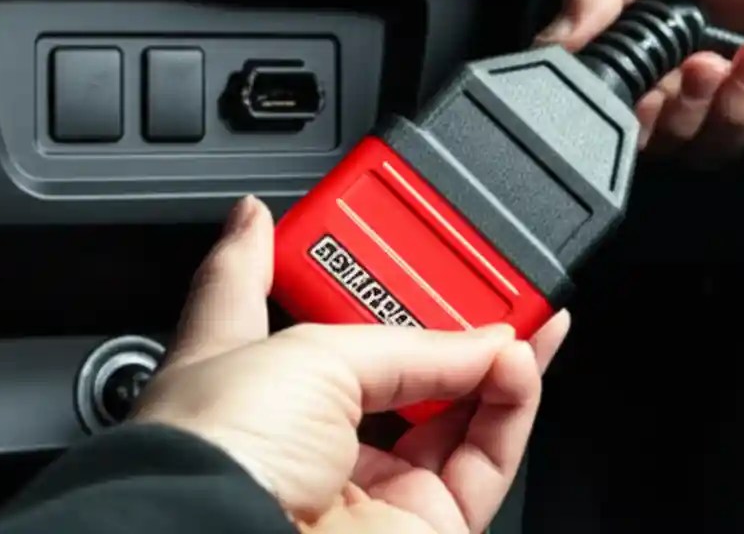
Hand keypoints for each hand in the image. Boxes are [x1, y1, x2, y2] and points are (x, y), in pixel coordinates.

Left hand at [131, 196, 570, 532]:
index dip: (354, 276)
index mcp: (256, 387)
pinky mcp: (426, 527)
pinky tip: (519, 363)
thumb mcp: (302, 348)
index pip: (309, 317)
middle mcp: (310, 441)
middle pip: (401, 372)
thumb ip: (389, 324)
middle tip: (488, 279)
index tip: (397, 238)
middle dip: (451, 323)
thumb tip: (428, 282)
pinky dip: (512, 408)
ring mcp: (370, 489)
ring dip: (496, 361)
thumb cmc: (219, 451)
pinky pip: (484, 462)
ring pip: (456, 416)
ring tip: (524, 315)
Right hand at [536, 0, 743, 164]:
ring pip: (717, 148)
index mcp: (637, 45)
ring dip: (738, 107)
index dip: (626, 115)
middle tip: (704, 62)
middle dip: (687, 111)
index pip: (613, 110)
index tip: (645, 90)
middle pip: (664, 142)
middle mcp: (678, 79)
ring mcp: (732, 94)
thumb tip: (553, 44)